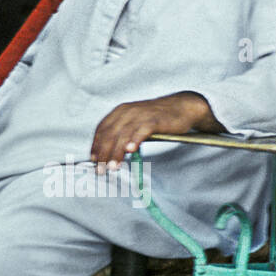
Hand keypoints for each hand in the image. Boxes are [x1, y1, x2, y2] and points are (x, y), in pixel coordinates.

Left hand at [90, 92, 222, 167]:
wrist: (181, 107)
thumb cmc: (158, 118)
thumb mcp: (136, 122)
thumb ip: (123, 135)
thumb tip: (112, 153)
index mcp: (120, 111)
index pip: (102, 129)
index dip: (96, 145)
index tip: (93, 160)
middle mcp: (128, 111)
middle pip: (110, 133)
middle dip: (104, 153)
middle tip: (101, 169)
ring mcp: (141, 115)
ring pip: (124, 134)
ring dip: (116, 152)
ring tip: (113, 166)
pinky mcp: (155, 119)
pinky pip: (142, 130)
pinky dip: (135, 140)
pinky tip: (131, 150)